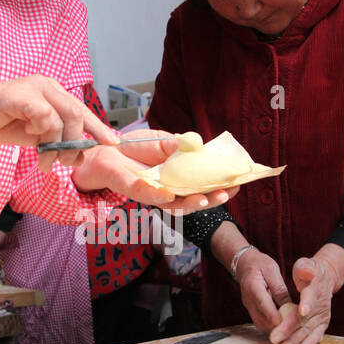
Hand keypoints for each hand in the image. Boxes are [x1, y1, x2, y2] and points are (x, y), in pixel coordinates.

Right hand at [0, 76, 118, 169]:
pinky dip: (42, 132)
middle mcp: (47, 86)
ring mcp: (34, 87)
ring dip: (58, 146)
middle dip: (76, 144)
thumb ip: (56, 140)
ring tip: (47, 162)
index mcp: (53, 93)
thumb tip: (80, 154)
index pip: (82, 110)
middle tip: (68, 163)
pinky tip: (32, 140)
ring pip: (63, 118)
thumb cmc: (0, 122)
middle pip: (78, 114)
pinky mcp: (21, 94)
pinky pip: (44, 116)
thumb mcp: (36, 135)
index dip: (98, 127)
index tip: (112, 143)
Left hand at [72, 133, 238, 214]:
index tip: (239, 183)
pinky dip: (158, 196)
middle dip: (212, 199)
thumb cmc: (134, 147)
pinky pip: (146, 195)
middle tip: (227, 194)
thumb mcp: (161, 140)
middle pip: (194, 199)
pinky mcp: (132, 188)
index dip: (221, 185)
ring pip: (173, 204)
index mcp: (178, 177)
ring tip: (204, 199)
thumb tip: (194, 142)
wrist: (104, 149)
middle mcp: (168, 188)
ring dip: (190, 203)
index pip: (204, 185)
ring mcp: (151, 191)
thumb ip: (177, 143)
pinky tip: (169, 195)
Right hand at [234, 250, 290, 334]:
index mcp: (253, 287)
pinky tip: (282, 328)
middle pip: (261, 319)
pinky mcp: (251, 310)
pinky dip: (271, 327)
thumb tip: (289, 305)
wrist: (244, 264)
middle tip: (293, 333)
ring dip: (274, 330)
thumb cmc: (260, 264)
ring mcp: (248, 307)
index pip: (263, 305)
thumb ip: (279, 288)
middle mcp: (248, 300)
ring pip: (260, 324)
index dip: (275, 316)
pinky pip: (260, 323)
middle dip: (277, 327)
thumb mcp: (272, 270)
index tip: (286, 325)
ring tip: (289, 334)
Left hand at [269, 254, 337, 343]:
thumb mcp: (305, 265)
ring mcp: (322, 316)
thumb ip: (304, 269)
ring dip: (297, 341)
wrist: (325, 279)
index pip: (310, 298)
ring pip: (308, 330)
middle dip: (290, 330)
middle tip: (276, 339)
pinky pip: (315, 335)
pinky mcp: (322, 324)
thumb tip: (306, 272)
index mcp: (315, 289)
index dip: (306, 304)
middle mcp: (320, 305)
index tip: (301, 312)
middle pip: (305, 319)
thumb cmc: (309, 272)